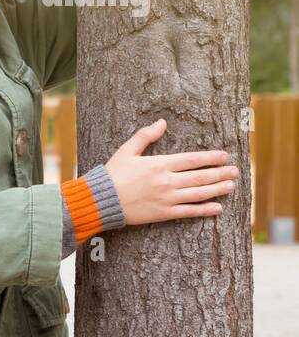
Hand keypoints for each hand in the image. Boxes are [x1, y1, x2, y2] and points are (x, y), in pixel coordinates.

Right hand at [104, 119, 237, 226]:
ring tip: (231, 186)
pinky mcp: (163, 213)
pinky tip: (217, 208)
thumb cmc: (112, 174)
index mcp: (159, 164)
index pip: (192, 160)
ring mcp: (167, 198)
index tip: (224, 156)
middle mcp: (167, 181)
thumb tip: (162, 122)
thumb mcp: (126, 151)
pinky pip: (188, 212)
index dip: (210, 158)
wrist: (100, 200)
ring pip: (199, 193)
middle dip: (220, 173)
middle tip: (235, 171)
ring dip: (217, 189)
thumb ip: (145, 136)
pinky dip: (204, 210)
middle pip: (200, 176)